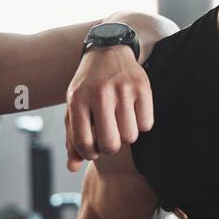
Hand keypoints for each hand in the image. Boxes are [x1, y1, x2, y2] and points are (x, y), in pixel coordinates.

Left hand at [65, 44, 153, 171]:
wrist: (108, 50)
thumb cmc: (89, 86)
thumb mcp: (74, 107)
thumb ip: (72, 138)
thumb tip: (72, 167)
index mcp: (77, 99)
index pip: (84, 143)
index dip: (90, 153)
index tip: (93, 149)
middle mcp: (100, 93)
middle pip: (111, 144)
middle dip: (110, 147)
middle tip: (110, 138)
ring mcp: (123, 89)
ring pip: (131, 136)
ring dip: (127, 135)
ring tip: (121, 122)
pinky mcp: (143, 87)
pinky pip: (147, 124)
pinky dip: (141, 124)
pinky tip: (133, 112)